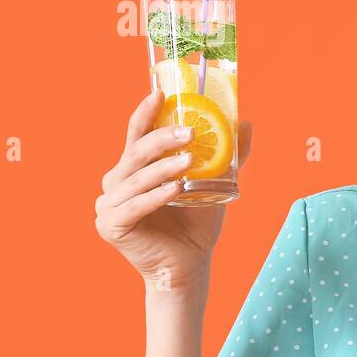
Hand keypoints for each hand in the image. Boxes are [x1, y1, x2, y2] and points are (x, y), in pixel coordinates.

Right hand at [95, 88, 252, 292]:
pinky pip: (135, 206)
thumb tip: (247, 123)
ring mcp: (108, 205)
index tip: (161, 93)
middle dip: (162, 139)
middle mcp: (116, 182)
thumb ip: (228, 155)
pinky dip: (156, 196)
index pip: (136, 133)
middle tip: (191, 132)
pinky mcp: (110, 226)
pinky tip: (175, 189)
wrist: (191, 264)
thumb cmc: (197, 223)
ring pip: (136, 178)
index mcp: (134, 168)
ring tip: (191, 162)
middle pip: (136, 153)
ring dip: (163, 168)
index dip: (146, 112)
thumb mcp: (216, 184)